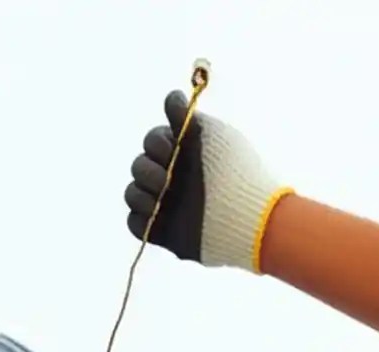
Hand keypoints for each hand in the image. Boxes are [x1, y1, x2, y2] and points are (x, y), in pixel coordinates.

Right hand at [123, 92, 293, 273]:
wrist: (245, 216)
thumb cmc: (232, 171)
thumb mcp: (211, 136)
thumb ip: (185, 117)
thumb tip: (171, 95)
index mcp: (183, 154)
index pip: (153, 141)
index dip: (155, 143)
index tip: (170, 147)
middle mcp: (171, 178)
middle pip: (138, 166)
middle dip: (147, 169)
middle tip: (166, 178)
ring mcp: (163, 205)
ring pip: (133, 193)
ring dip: (142, 193)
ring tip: (160, 197)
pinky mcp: (159, 230)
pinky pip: (135, 223)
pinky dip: (142, 218)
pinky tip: (157, 214)